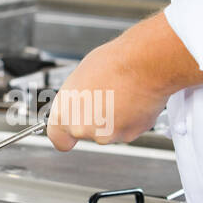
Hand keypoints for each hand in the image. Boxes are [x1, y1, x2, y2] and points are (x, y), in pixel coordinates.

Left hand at [46, 40, 165, 150]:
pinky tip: (132, 101)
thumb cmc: (114, 63)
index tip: (71, 130)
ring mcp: (106, 135)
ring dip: (113, 119)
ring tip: (120, 96)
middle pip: (86, 133)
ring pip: (108, 132)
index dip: (67, 132)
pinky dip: (130, 120)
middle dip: (94, 121)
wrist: (143, 64)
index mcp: (65, 113)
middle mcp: (83, 128)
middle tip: (103, 100)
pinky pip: (127, 130)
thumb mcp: (80, 77)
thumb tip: (79, 103)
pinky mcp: (129, 136)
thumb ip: (76, 99)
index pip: (59, 138)